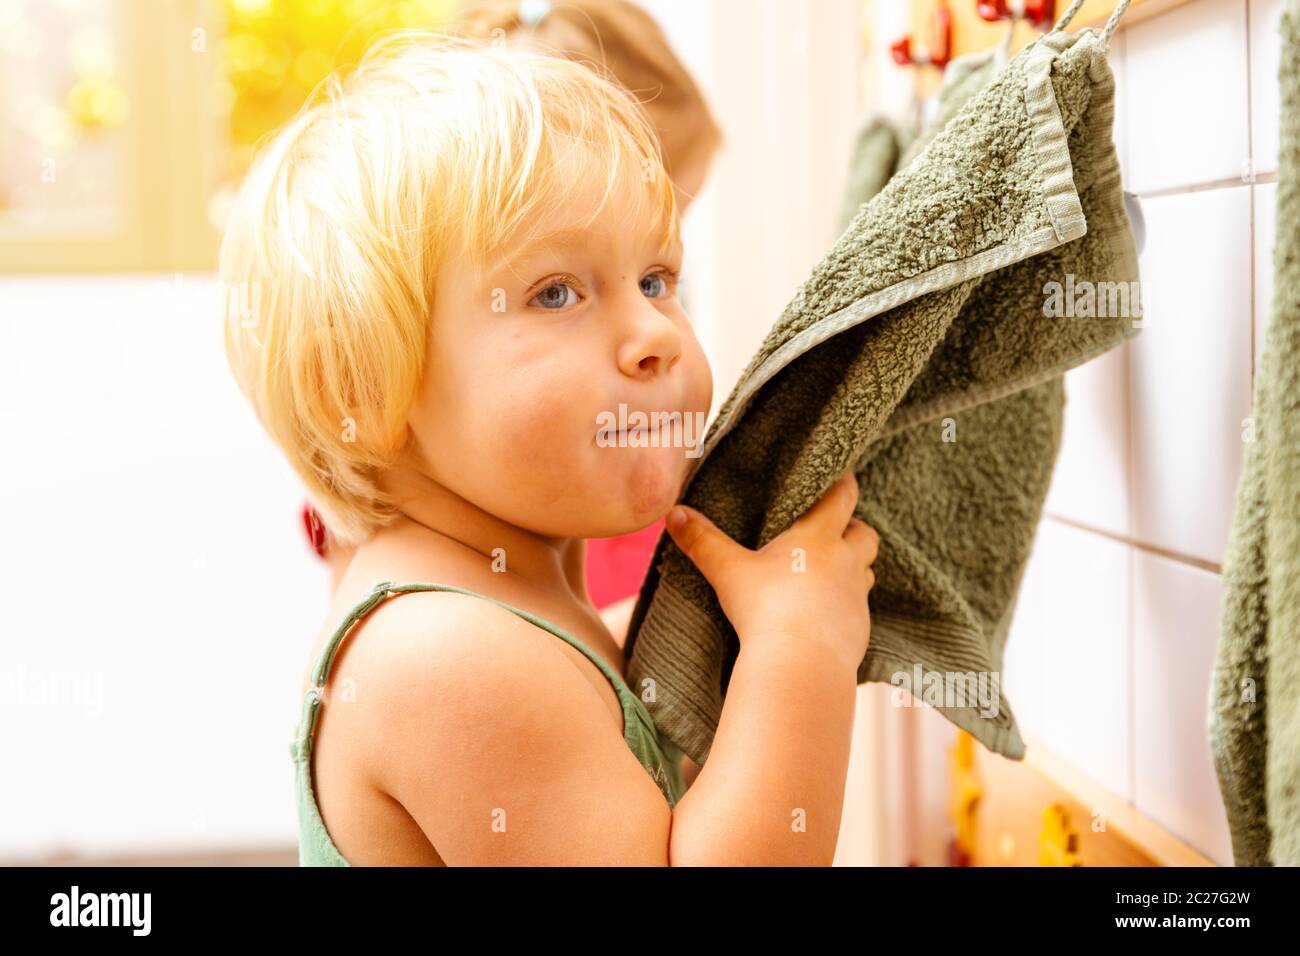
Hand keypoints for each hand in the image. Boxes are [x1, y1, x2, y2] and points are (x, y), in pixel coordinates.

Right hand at [664, 470, 877, 671]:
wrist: (800, 665)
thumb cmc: (766, 611)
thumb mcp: (728, 572)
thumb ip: (702, 541)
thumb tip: (673, 513)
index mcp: (819, 537)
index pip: (843, 496)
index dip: (843, 483)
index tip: (839, 477)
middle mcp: (846, 561)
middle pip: (866, 534)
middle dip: (853, 529)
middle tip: (833, 532)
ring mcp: (856, 596)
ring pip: (866, 570)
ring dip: (853, 567)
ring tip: (828, 572)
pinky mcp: (860, 628)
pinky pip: (859, 608)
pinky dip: (846, 605)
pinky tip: (823, 614)